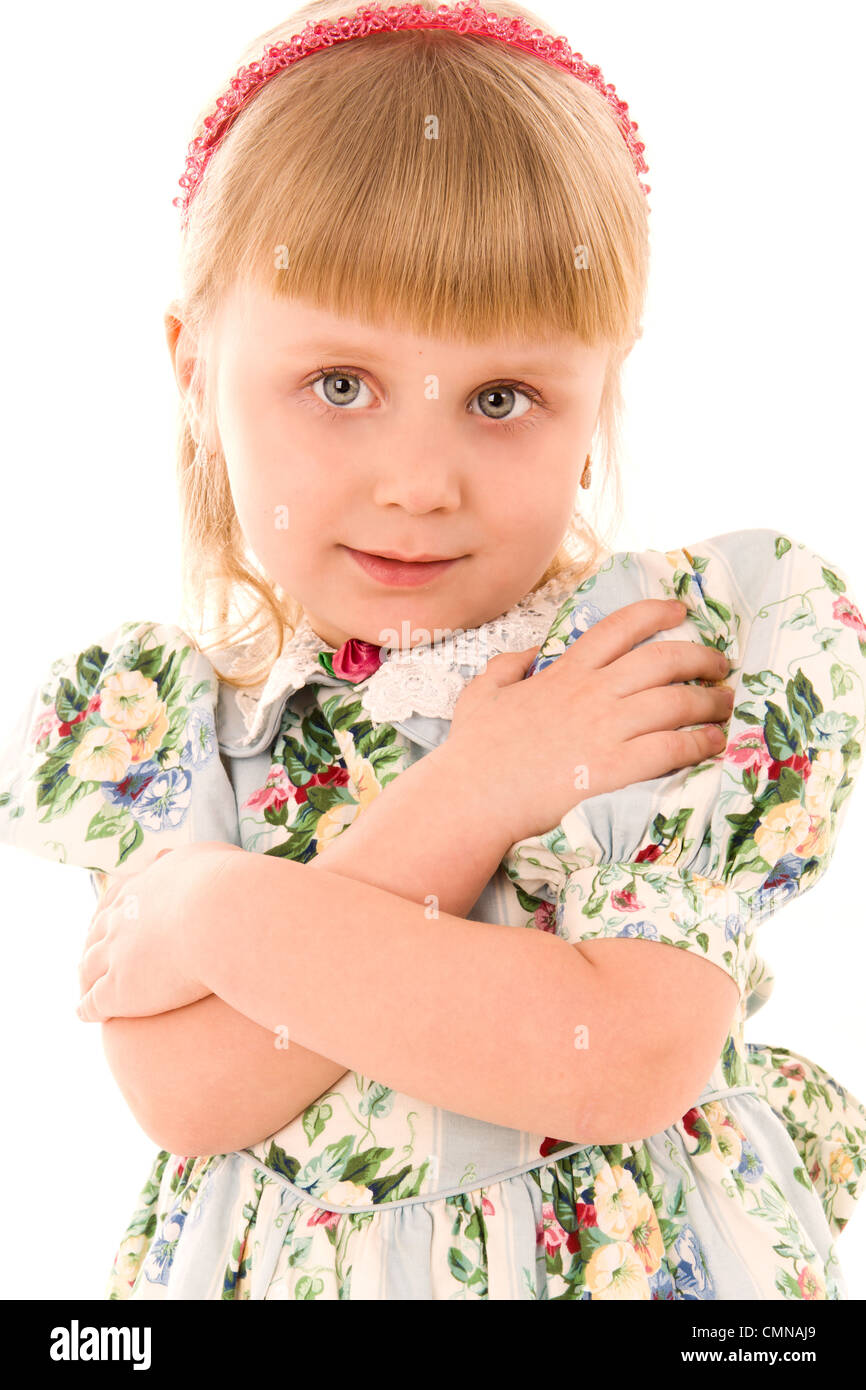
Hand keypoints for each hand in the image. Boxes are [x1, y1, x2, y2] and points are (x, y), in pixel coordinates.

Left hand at [76, 840, 244, 1021]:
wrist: (222, 918)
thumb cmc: (225, 887)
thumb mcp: (202, 859)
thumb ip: (181, 862)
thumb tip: (168, 860)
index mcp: (140, 889)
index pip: (113, 902)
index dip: (108, 916)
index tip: (105, 923)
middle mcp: (120, 920)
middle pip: (96, 935)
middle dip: (93, 946)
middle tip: (92, 958)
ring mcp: (115, 955)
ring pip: (88, 970)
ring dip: (85, 980)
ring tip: (85, 991)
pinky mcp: (117, 990)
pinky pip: (93, 1003)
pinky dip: (87, 1008)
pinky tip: (88, 1015)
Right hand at [447, 598, 731, 844]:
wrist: (473, 797)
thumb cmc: (474, 750)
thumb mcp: (481, 692)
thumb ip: (508, 665)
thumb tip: (531, 653)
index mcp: (565, 672)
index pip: (620, 626)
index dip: (656, 612)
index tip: (681, 610)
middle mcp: (592, 693)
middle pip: (663, 660)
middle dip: (700, 657)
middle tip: (719, 665)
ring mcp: (605, 729)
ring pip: (676, 702)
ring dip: (711, 702)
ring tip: (727, 705)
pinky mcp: (615, 768)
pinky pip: (672, 748)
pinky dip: (700, 743)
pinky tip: (713, 743)